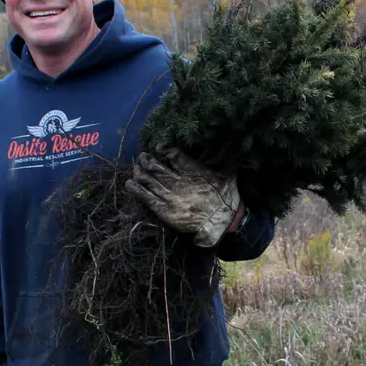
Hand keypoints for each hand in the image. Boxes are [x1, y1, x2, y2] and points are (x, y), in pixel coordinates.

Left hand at [126, 149, 240, 247]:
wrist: (220, 220)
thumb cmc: (225, 198)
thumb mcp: (229, 174)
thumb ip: (229, 158)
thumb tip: (236, 145)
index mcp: (191, 170)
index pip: (174, 154)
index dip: (165, 149)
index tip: (159, 148)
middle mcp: (178, 180)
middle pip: (156, 167)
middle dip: (147, 161)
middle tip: (142, 158)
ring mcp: (169, 195)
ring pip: (148, 180)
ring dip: (140, 172)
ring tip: (136, 169)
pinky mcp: (163, 209)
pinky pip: (146, 197)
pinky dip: (136, 189)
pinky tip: (129, 183)